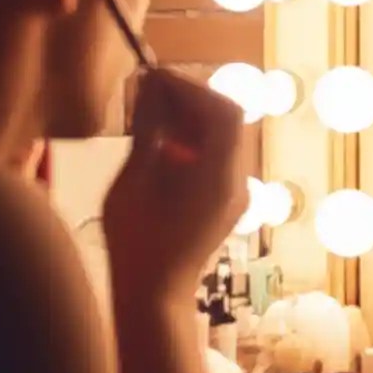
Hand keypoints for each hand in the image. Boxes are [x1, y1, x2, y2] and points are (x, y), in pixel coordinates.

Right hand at [102, 69, 246, 301]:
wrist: (153, 296)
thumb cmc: (136, 242)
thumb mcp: (134, 181)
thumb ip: (148, 130)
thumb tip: (151, 85)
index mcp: (221, 178)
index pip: (225, 113)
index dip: (193, 88)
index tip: (157, 76)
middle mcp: (239, 182)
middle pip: (228, 122)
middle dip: (191, 99)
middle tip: (151, 89)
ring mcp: (235, 192)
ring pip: (222, 137)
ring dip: (190, 118)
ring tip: (150, 112)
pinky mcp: (224, 199)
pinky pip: (216, 156)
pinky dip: (192, 141)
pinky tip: (160, 141)